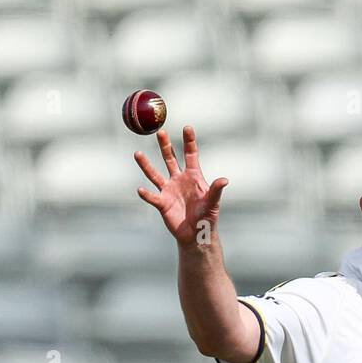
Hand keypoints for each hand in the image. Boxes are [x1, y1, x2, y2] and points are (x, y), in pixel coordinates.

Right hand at [134, 125, 227, 245]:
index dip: (189, 141)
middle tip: (160, 131)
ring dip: (146, 165)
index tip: (187, 127)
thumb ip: (215, 190)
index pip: (190, 155)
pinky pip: (152, 197)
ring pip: (155, 174)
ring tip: (137, 154)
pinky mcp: (162, 203)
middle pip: (170, 158)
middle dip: (165, 145)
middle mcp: (179, 179)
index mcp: (193, 176)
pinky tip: (141, 190)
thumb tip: (224, 180)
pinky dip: (146, 194)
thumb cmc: (207, 217)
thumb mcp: (213, 203)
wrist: (197, 235)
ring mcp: (169, 190)